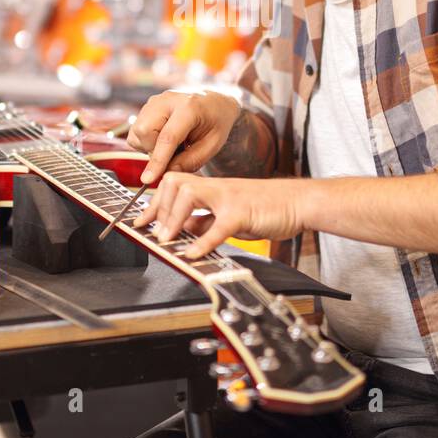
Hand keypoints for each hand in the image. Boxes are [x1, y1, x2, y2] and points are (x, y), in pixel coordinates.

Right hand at [126, 89, 240, 184]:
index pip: (167, 137)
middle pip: (144, 131)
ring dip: (149, 146)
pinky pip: (135, 131)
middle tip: (174, 152)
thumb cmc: (216, 123)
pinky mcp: (147, 106)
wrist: (214, 102)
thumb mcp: (212, 145)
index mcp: (189, 107)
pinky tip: (163, 138)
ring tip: (172, 144)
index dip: (157, 161)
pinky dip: (146, 141)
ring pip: (136, 132)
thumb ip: (190, 161)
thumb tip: (166, 173)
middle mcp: (167, 100)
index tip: (148, 180)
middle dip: (153, 150)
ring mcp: (155, 101)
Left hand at [133, 173, 303, 258]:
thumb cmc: (266, 207)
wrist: (297, 202)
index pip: (173, 186)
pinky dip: (202, 242)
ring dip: (173, 218)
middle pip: (174, 183)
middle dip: (159, 208)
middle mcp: (216, 187)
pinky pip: (218, 226)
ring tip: (167, 239)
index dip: (153, 204)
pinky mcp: (243, 212)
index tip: (139, 221)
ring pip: (189, 194)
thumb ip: (205, 221)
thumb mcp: (229, 214)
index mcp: (212, 187)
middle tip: (155, 233)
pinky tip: (193, 254)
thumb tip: (182, 231)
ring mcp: (229, 197)